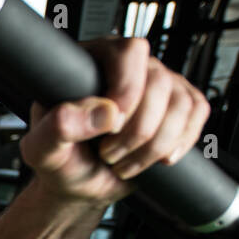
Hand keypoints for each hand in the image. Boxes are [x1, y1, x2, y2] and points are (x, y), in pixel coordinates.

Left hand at [19, 36, 210, 207]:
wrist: (79, 184)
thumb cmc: (59, 161)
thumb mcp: (41, 150)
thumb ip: (57, 127)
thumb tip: (103, 112)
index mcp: (92, 63)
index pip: (127, 53)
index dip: (126, 90)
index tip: (111, 126)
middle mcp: (129, 68)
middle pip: (159, 83)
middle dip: (137, 130)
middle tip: (109, 153)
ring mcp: (158, 84)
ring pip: (181, 103)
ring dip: (155, 144)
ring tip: (124, 161)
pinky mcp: (178, 105)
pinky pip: (197, 113)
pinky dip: (178, 142)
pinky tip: (156, 158)